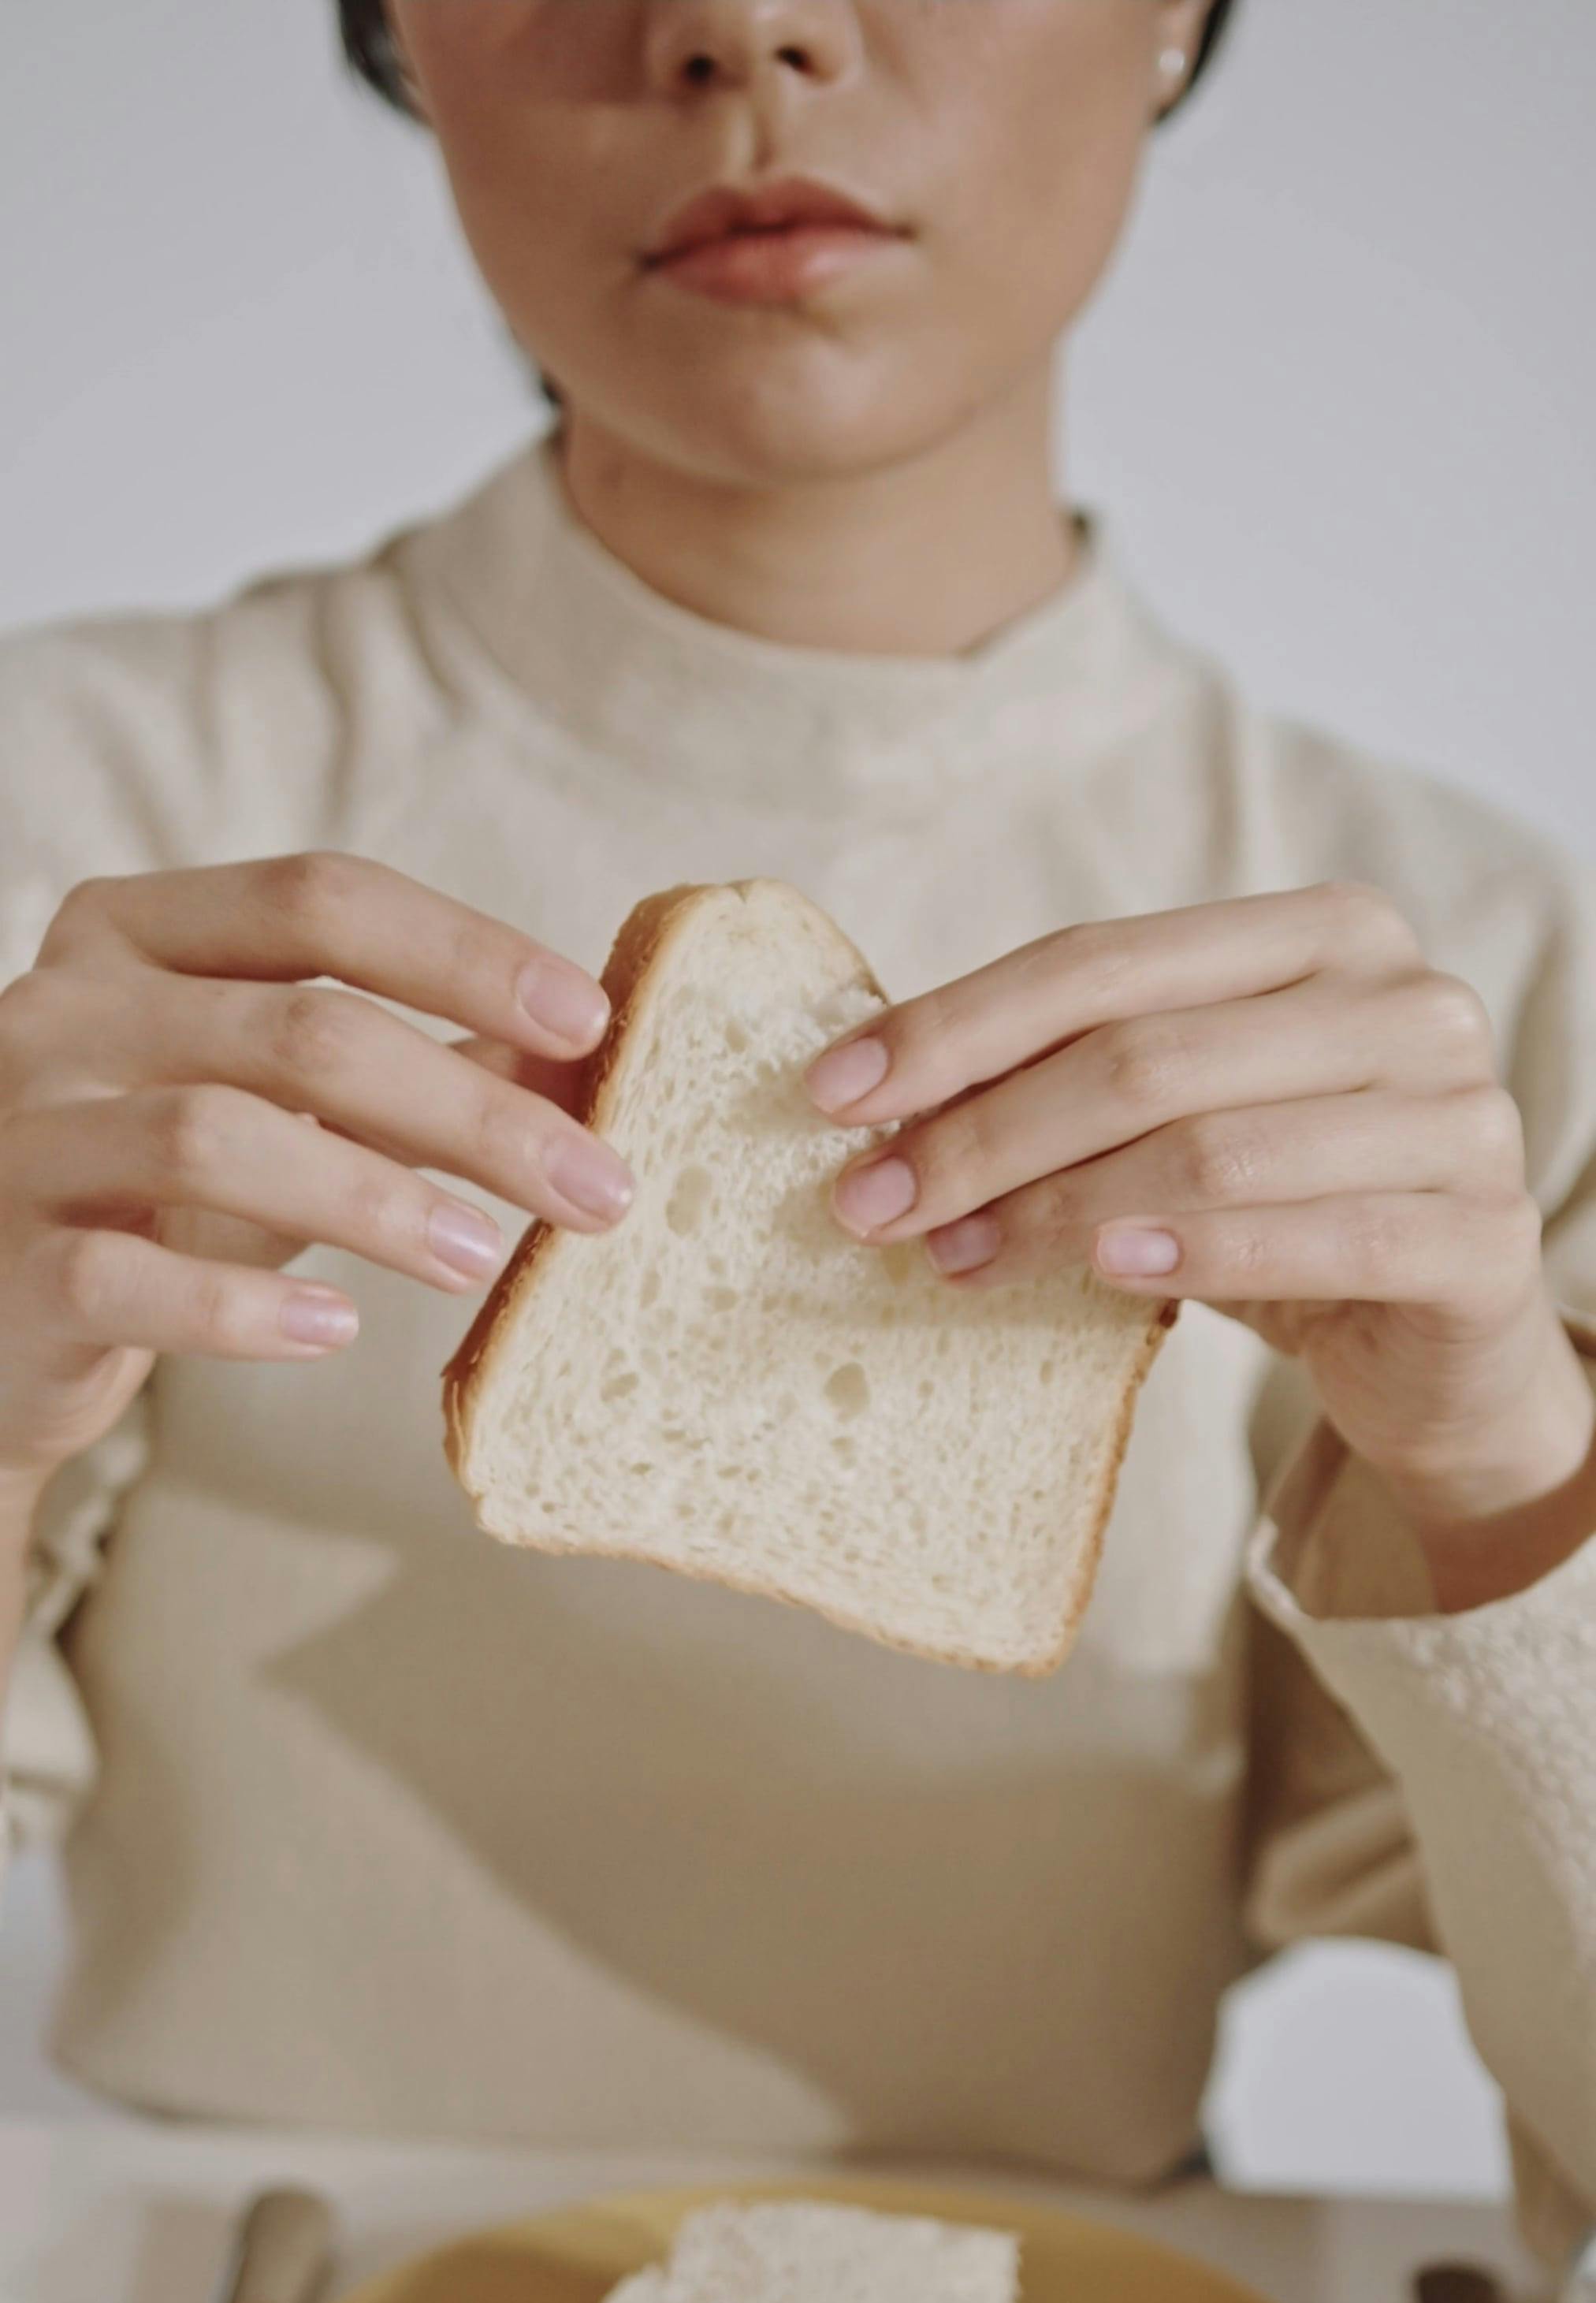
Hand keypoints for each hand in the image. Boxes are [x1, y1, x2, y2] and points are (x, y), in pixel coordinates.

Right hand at [0, 854, 631, 1493]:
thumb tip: (579, 1055)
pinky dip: (245, 1307)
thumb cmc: (150, 1204)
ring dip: (375, 1202)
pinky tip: (337, 1332)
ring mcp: (21, 1133)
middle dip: (472, 1110)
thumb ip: (404, 1075)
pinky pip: (130, 1274)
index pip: (318, 901)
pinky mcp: (7, 1262)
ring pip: (215, 1137)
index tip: (590, 1021)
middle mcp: (65, 1010)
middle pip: (302, 1029)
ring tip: (485, 1258)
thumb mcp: (276, 1115)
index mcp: (134, 935)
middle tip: (596, 1186)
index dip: (464, 952)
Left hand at [807, 884, 1595, 1564]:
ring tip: (947, 1256)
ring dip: (1053, 1209)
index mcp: (1322, 935)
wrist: (1445, 1353)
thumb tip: (870, 1095)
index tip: (832, 1094)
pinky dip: (1195, 1253)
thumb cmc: (1283, 1218)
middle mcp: (1404, 1001)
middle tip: (866, 1205)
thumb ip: (1068, 1085)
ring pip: (1212, 1148)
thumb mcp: (1177, 1129)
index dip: (957, 1025)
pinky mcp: (1482, 1236)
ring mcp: (1458, 1114)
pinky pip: (1314, 1239)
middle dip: (980, 1134)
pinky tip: (1100, 1272)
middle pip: (1142, 1057)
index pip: (1103, 962)